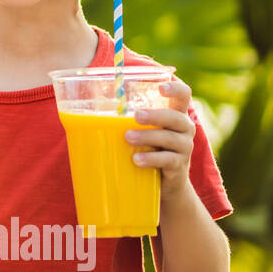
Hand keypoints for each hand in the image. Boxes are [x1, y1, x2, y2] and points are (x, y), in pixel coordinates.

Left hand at [125, 78, 195, 201]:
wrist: (166, 184)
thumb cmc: (149, 148)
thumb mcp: (143, 130)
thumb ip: (126, 117)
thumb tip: (88, 102)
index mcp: (175, 114)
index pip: (183, 95)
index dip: (175, 89)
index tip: (160, 87)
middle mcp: (184, 129)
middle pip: (175, 117)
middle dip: (156, 115)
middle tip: (136, 115)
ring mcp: (184, 148)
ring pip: (170, 138)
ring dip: (148, 136)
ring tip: (128, 137)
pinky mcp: (178, 167)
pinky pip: (167, 160)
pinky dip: (151, 159)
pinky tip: (136, 160)